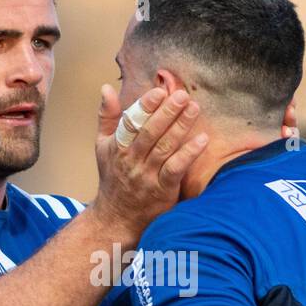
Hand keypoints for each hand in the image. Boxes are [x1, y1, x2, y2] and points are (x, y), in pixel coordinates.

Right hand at [92, 85, 206, 238]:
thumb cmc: (113, 176)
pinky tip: (202, 140)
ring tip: (194, 108)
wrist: (116, 217)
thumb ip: (108, 116)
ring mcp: (147, 175)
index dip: (145, 106)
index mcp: (117, 146)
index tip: (159, 91)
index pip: (131, 122)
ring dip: (180, 127)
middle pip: (150, 132)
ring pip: (164, 147)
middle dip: (167, 112)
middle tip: (182, 95)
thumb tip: (107, 87)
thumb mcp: (103, 146)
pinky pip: (176, 168)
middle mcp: (131, 160)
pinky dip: (189, 154)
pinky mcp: (162, 190)